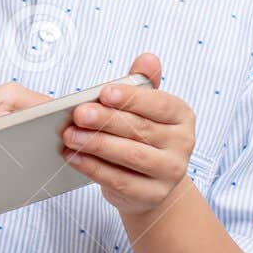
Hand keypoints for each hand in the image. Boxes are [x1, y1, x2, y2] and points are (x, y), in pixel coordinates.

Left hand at [61, 53, 194, 216]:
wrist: (149, 180)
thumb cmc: (140, 133)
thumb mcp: (142, 106)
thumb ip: (142, 83)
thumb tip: (148, 57)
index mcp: (181, 115)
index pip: (158, 104)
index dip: (131, 98)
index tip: (104, 93)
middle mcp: (183, 143)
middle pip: (140, 129)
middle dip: (106, 121)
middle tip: (78, 114)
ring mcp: (170, 172)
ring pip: (132, 156)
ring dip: (97, 145)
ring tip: (69, 136)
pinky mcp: (153, 195)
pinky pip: (120, 180)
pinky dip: (94, 168)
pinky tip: (74, 157)